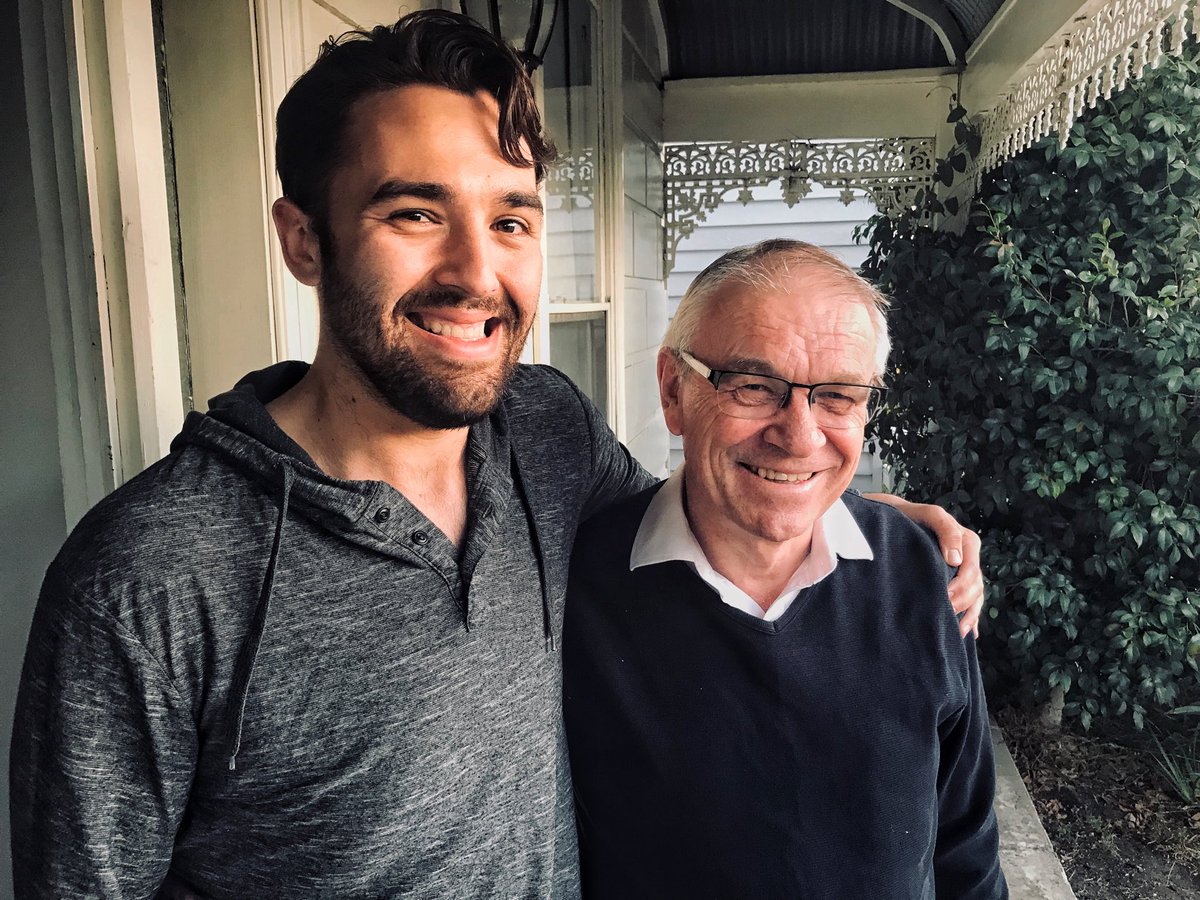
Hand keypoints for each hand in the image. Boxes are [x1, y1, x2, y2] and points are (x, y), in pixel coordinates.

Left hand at [862, 493, 984, 637]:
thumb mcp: (931, 515)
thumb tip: (955, 560)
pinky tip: (967, 633)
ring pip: (975, 597)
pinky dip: (971, 618)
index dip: (960, 586)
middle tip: (945, 614)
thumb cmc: (914, 517)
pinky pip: (971, 602)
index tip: (944, 595)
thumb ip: (946, 530)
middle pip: (975, 586)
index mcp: (968, 543)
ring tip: (958, 631)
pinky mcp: (957, 581)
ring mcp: (964, 571)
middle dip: (962, 602)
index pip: (971, 571)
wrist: (899, 519)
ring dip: (969, 615)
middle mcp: (969, 558)